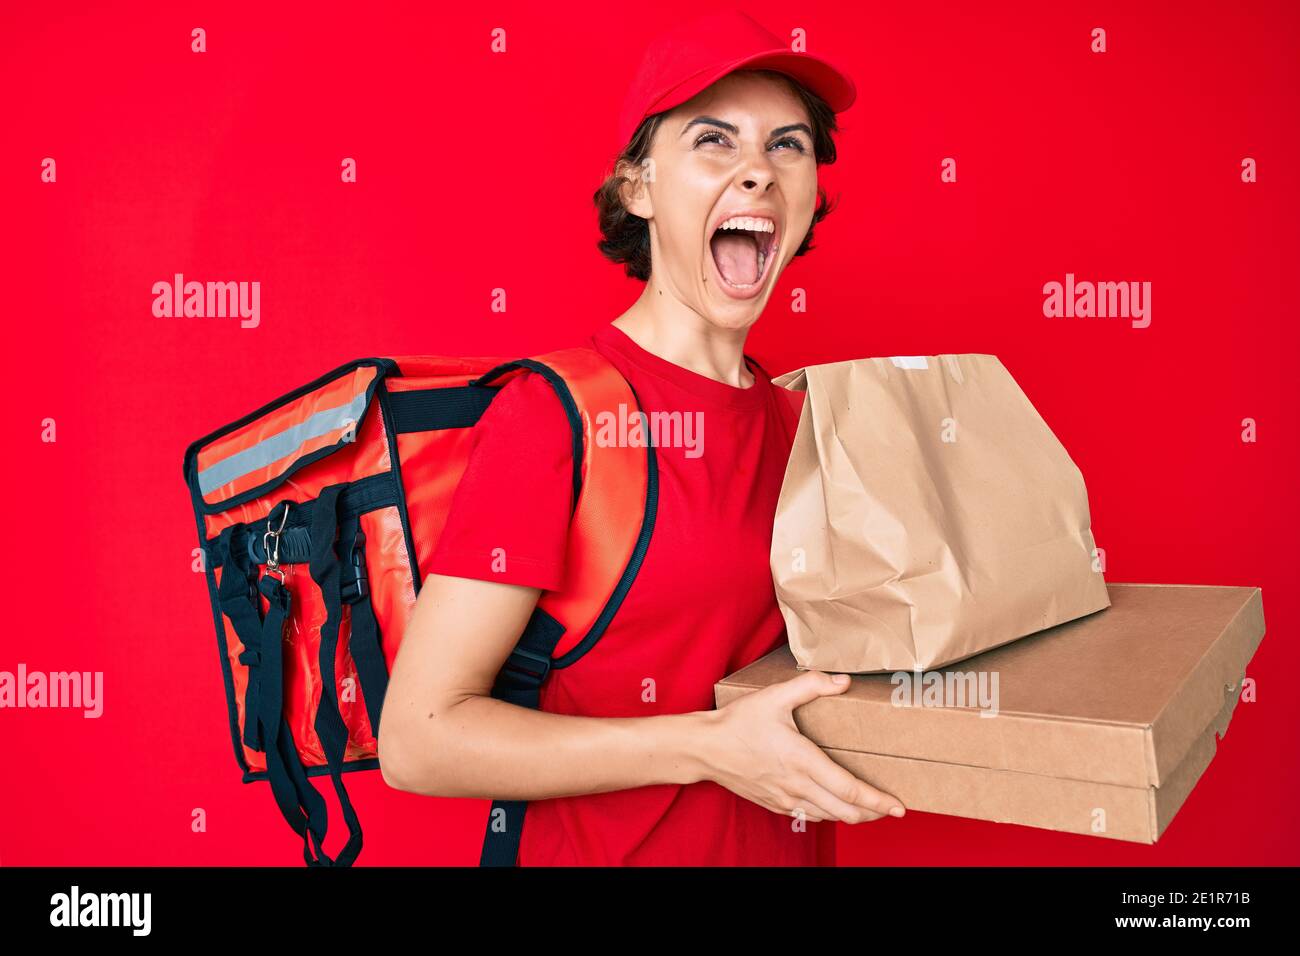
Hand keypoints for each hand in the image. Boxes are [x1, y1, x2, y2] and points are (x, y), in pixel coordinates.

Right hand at [697, 670, 905, 823]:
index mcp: (802, 760)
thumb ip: (811, 685)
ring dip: (853, 816)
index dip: (877, 801)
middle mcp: (797, 786)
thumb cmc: (738, 722)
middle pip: (846, 812)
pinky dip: (830, 814)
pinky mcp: (775, 804)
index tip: (898, 805)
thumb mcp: (775, 696)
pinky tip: (834, 806)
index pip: (849, 790)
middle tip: (891, 808)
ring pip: (829, 818)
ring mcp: (785, 799)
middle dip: (873, 814)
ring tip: (869, 808)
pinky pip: (809, 817)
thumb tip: (842, 681)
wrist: (705, 748)